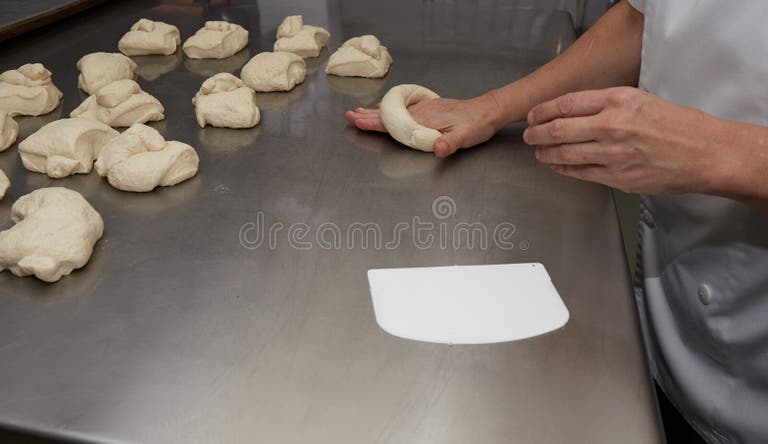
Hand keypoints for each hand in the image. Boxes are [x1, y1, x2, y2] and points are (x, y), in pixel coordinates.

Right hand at [345, 94, 502, 157]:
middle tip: (349, 115)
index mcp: (424, 119)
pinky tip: (385, 109)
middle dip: (367, 116)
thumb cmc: (476, 125)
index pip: (393, 122)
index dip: (374, 122)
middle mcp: (420, 111)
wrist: (487, 110)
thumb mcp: (465, 137)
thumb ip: (450, 144)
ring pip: (394, 110)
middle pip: (389, 114)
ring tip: (359, 112)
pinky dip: (389, 109)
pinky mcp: (429, 108)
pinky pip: (402, 108)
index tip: (356, 120)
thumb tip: (438, 149)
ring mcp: (423, 108)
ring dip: (375, 112)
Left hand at [524, 87, 725, 193]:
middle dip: (537, 133)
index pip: (566, 104)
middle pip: (559, 129)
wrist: (704, 152)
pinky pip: (581, 172)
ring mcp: (613, 153)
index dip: (543, 110)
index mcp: (618, 100)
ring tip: (538, 151)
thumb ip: (607, 104)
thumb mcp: (641, 99)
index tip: (533, 114)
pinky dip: (563, 168)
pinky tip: (556, 165)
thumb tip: (575, 111)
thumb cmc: (678, 125)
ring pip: (565, 152)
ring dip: (546, 152)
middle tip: (529, 135)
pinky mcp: (617, 177)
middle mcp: (612, 125)